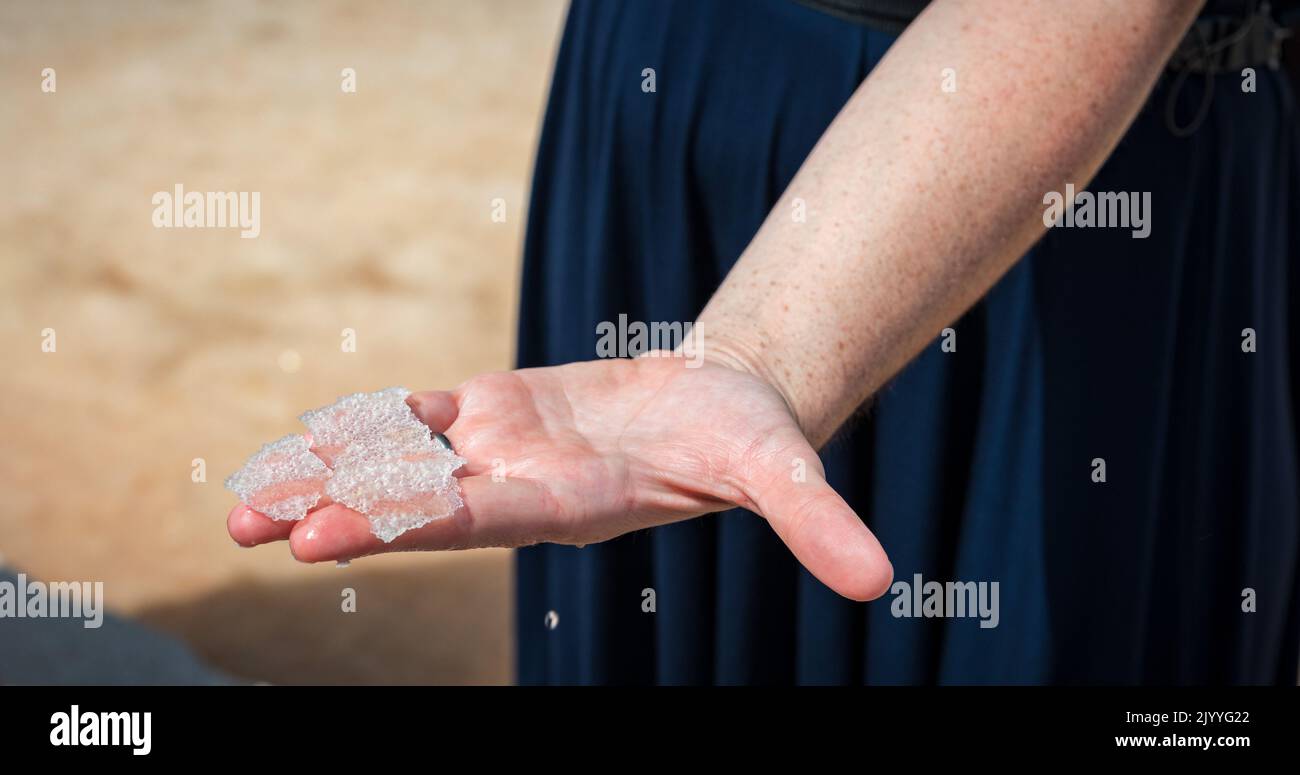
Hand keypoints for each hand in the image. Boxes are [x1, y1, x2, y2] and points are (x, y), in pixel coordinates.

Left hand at [227, 356, 891, 600]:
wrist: (721, 402)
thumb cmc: (752, 438)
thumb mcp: (785, 472)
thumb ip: (816, 525)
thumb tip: (885, 582)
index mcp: (573, 503)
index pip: (480, 518)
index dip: (408, 521)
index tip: (331, 535)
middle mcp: (523, 486)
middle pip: (419, 502)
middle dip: (339, 512)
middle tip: (248, 529)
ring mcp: (502, 450)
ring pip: (402, 464)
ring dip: (327, 478)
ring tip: (241, 502)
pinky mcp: (494, 410)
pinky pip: (416, 420)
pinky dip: (362, 426)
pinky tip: (301, 439)